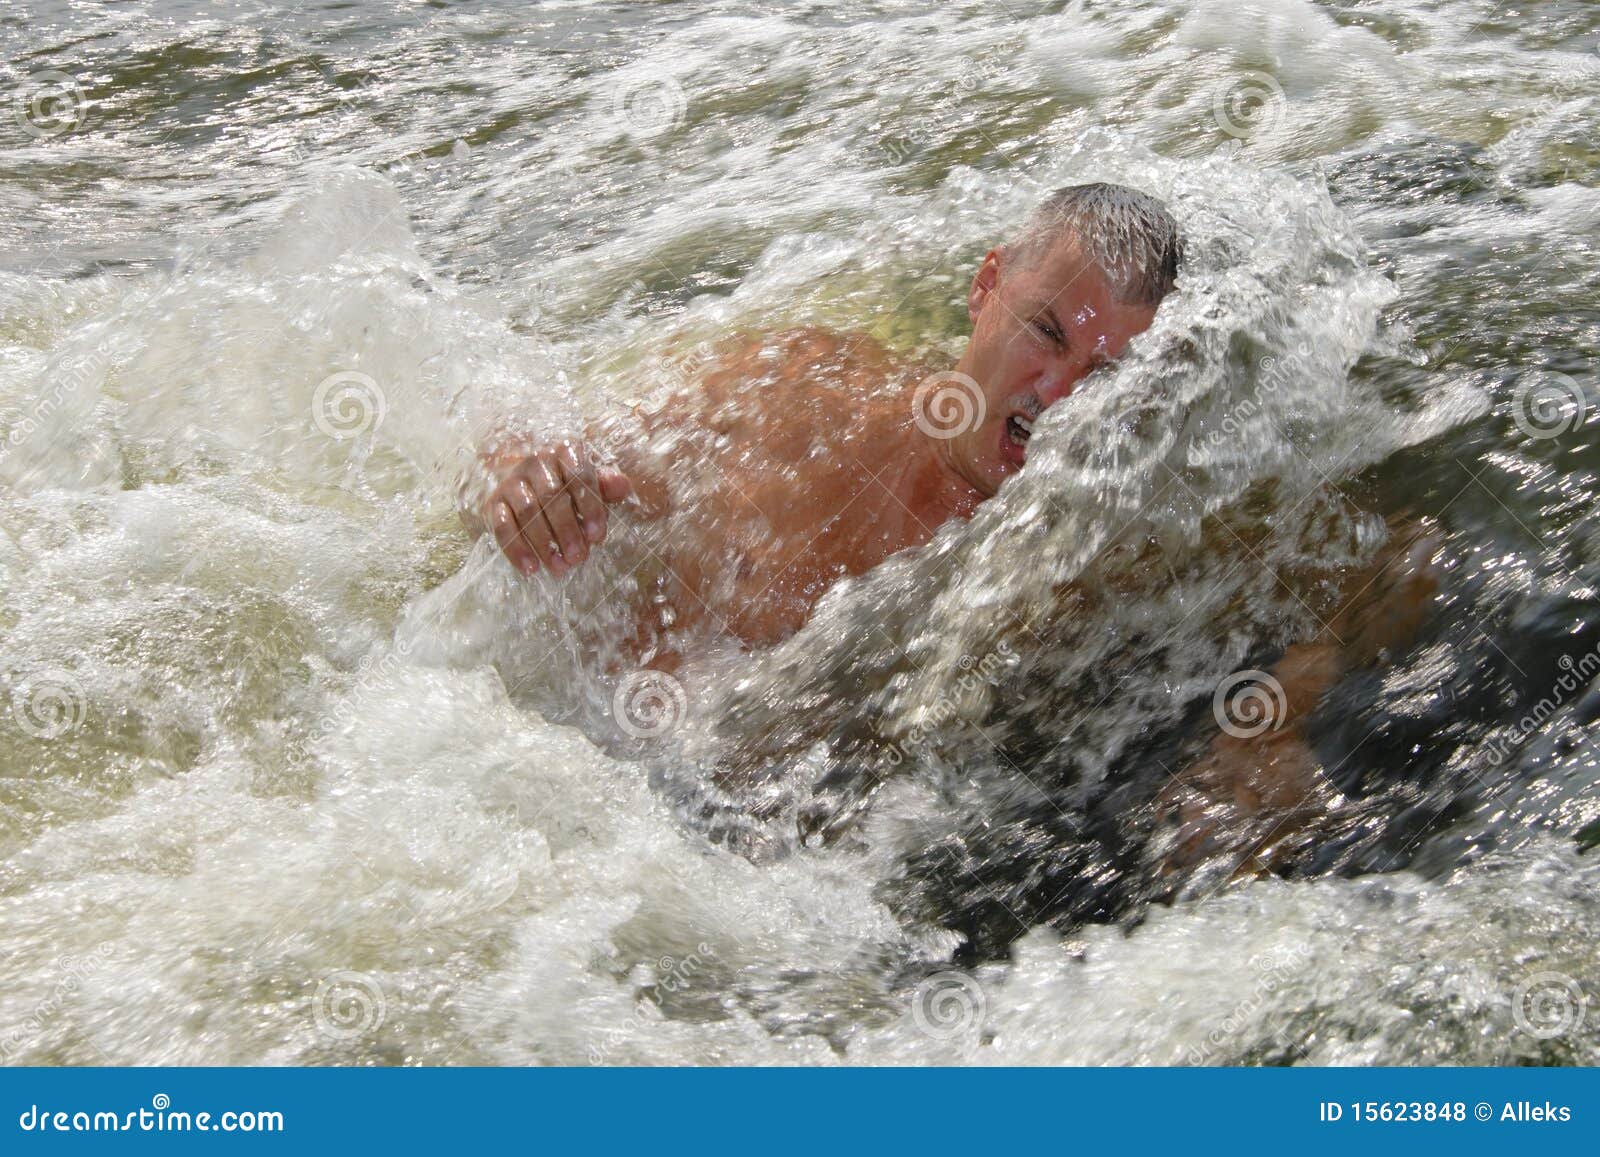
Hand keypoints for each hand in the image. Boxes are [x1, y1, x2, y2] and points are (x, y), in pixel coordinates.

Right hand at [481, 441, 631, 577]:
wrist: (525, 482)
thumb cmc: (567, 485)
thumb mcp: (590, 483)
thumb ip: (607, 486)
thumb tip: (623, 485)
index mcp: (564, 452)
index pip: (579, 476)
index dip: (590, 508)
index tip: (598, 537)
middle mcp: (536, 461)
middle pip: (552, 496)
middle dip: (567, 530)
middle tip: (578, 557)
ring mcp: (512, 480)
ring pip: (527, 511)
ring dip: (544, 543)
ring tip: (559, 567)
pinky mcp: (494, 502)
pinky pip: (502, 526)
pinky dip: (516, 549)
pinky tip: (530, 568)